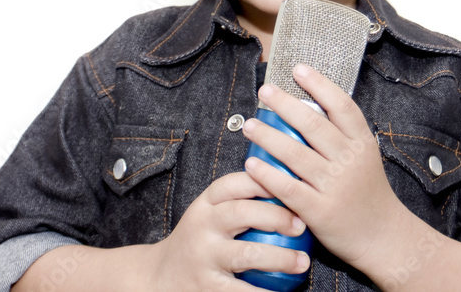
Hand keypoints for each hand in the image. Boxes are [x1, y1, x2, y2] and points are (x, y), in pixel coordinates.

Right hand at [146, 171, 309, 290]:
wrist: (158, 279)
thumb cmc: (196, 242)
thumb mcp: (206, 215)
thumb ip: (234, 202)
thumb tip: (285, 185)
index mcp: (204, 205)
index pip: (232, 184)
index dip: (262, 180)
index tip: (290, 184)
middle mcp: (202, 227)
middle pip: (242, 213)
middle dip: (277, 216)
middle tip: (301, 225)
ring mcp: (204, 258)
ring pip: (247, 254)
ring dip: (281, 257)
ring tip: (302, 261)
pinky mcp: (208, 288)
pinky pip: (242, 291)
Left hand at [241, 64, 409, 272]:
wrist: (383, 237)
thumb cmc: (368, 194)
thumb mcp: (365, 157)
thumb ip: (341, 135)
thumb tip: (305, 108)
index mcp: (362, 143)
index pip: (341, 105)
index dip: (319, 84)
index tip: (298, 69)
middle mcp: (349, 160)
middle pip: (313, 125)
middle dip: (285, 104)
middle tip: (264, 91)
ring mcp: (334, 186)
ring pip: (295, 154)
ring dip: (268, 136)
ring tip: (250, 125)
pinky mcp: (320, 211)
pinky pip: (288, 188)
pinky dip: (268, 174)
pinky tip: (251, 163)